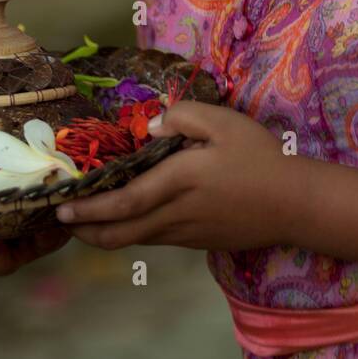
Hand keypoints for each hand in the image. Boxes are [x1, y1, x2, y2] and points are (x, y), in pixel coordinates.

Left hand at [54, 102, 295, 250]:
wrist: (294, 204)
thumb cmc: (260, 158)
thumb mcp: (225, 121)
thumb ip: (183, 116)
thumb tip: (149, 126)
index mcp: (179, 180)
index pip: (123, 202)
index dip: (88, 209)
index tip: (62, 207)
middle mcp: (176, 213)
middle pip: (119, 235)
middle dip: (85, 232)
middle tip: (63, 221)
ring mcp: (186, 233)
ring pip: (135, 240)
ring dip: (106, 234)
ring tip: (87, 219)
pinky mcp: (197, 242)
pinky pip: (155, 239)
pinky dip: (132, 231)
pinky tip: (129, 218)